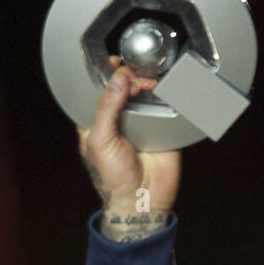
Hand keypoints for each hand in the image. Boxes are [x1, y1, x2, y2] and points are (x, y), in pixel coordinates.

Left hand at [78, 63, 181, 240]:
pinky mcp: (162, 126)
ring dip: (148, 82)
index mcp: (96, 123)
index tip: (114, 64)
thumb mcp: (101, 141)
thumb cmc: (113, 178)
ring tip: (150, 84)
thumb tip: (117, 79)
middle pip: (123, 86)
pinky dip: (167, 93)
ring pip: (145, 92)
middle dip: (129, 75)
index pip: (98, 91)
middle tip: (134, 78)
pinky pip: (165, 104)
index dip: (105, 75)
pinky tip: (165, 88)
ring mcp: (141, 121)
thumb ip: (106, 108)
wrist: (143, 200)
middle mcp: (118, 119)